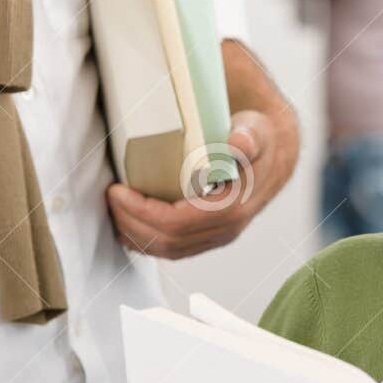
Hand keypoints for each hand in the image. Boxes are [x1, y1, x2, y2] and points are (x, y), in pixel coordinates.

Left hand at [108, 109, 284, 259]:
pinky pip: (174, 248)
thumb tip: (238, 142)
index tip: (118, 191)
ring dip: (136, 234)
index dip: (142, 212)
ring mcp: (217, 237)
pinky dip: (147, 240)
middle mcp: (225, 230)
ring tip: (114, 210)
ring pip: (168, 250)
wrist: (273, 155)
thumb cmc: (258, 139)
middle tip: (109, 197)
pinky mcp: (210, 236)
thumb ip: (247, 138)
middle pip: (167, 241)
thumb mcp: (254, 131)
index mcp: (231, 210)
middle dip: (131, 222)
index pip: (176, 223)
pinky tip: (130, 225)